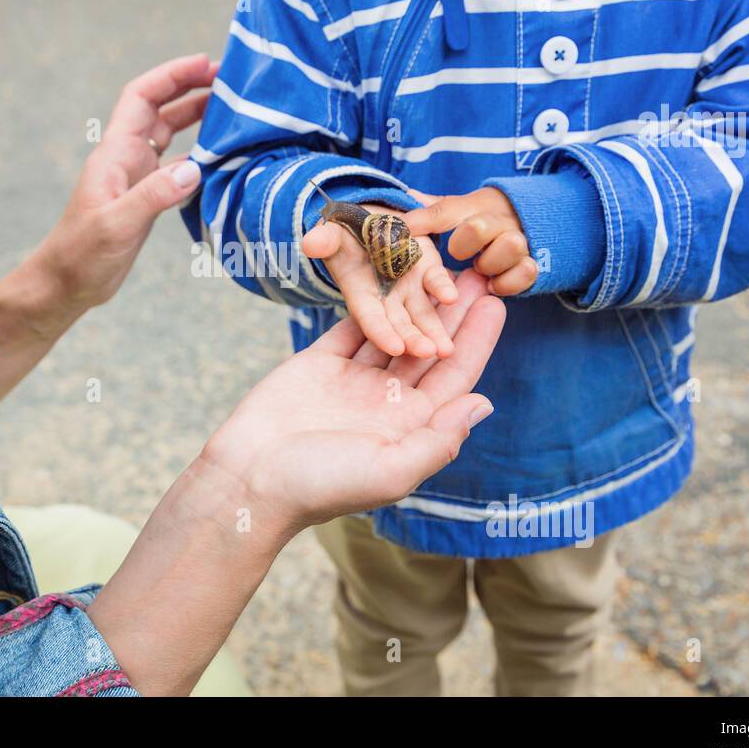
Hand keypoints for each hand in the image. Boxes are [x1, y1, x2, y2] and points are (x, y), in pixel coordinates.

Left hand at [37, 53, 217, 310]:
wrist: (67, 284)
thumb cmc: (81, 254)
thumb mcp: (117, 225)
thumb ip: (153, 196)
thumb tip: (194, 169)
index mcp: (115, 154)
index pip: (141, 97)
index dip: (171, 76)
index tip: (205, 64)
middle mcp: (126, 158)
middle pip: (160, 109)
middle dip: (191, 89)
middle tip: (230, 82)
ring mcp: (137, 178)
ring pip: (170, 136)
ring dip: (198, 119)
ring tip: (232, 111)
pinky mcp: (146, 199)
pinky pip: (177, 167)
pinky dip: (200, 157)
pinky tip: (222, 159)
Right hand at [200, 270, 504, 530]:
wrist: (250, 478)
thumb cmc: (321, 485)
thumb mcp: (391, 472)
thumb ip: (439, 440)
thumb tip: (485, 403)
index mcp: (410, 426)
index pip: (454, 377)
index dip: (477, 340)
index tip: (498, 303)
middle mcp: (388, 400)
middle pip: (429, 346)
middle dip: (453, 310)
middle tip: (476, 269)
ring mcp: (354, 379)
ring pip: (395, 328)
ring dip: (416, 299)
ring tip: (438, 262)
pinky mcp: (320, 361)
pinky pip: (352, 324)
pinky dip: (371, 299)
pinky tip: (389, 272)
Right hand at [301, 202, 460, 358]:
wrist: (369, 221)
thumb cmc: (345, 234)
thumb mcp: (332, 236)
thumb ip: (324, 241)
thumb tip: (310, 242)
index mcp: (360, 295)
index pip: (370, 318)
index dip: (381, 332)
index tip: (395, 348)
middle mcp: (385, 298)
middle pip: (400, 324)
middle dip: (413, 340)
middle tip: (429, 353)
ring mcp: (408, 287)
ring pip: (422, 314)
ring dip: (434, 330)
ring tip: (447, 348)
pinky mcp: (426, 271)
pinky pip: (437, 283)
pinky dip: (444, 290)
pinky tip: (453, 298)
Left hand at [401, 187, 537, 295]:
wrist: (540, 225)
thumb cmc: (492, 219)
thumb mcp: (466, 209)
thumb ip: (438, 210)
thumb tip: (409, 195)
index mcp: (478, 206)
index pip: (445, 211)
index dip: (421, 221)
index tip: (403, 230)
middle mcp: (501, 221)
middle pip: (478, 227)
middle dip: (463, 244)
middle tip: (459, 253)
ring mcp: (521, 242)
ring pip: (509, 247)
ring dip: (490, 264)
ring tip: (481, 268)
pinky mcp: (535, 264)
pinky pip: (525, 273)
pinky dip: (508, 282)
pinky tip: (494, 284)